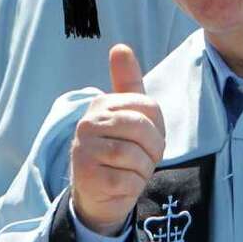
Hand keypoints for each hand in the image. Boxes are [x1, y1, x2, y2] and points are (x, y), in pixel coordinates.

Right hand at [70, 45, 165, 235]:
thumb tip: (120, 47)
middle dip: (152, 149)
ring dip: (142, 169)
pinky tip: (121, 184)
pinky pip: (128, 179)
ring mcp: (84, 150)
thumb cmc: (119, 150)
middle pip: (143, 129)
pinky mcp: (88, 176)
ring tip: (130, 171)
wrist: (98, 194)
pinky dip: (133, 185)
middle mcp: (87, 123)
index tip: (147, 140)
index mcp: (101, 104)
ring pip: (136, 156)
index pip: (150, 108)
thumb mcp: (127, 116)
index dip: (158, 128)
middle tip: (143, 159)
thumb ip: (127, 82)